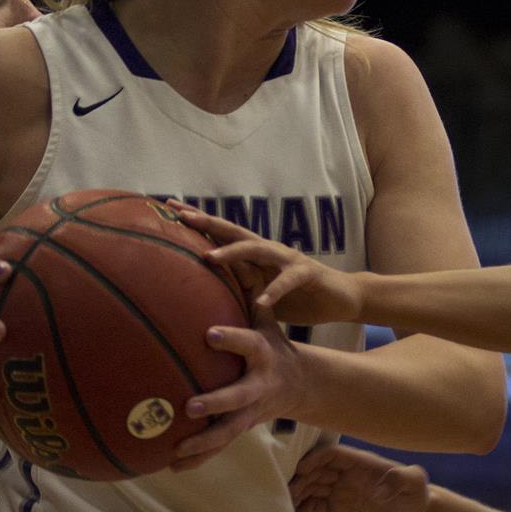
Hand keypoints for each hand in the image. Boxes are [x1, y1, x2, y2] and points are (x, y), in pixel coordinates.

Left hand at [170, 306, 304, 471]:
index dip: (231, 340)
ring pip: (227, 431)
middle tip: (191, 406)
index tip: (210, 335)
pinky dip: (198, 457)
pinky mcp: (243, 428)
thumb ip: (248, 294)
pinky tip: (172, 466)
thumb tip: (227, 258)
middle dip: (216, 403)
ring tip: (175, 449)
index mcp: (261, 354)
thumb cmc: (274, 344)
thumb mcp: (267, 322)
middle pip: (238, 397)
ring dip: (202, 443)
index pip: (246, 344)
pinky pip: (219, 445)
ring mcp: (251, 412)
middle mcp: (258, 386)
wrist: (302, 385)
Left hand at [173, 204, 363, 325]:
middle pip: (233, 231)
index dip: (197, 220)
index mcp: (255, 255)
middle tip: (181, 216)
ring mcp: (288, 259)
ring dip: (233, 252)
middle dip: (207, 222)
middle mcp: (268, 250)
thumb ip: (237, 293)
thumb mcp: (260, 296)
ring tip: (210, 258)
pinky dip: (274, 290)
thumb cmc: (298, 297)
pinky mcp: (307, 273)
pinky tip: (261, 300)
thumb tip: (202, 304)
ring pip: (256, 250)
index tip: (168, 208)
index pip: (221, 233)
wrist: (342, 298)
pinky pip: (287, 280)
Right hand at [287, 443, 430, 511]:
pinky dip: (304, 509)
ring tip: (287, 506)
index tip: (302, 469)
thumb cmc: (415, 493)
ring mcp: (339, 490)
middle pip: (317, 471)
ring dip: (298, 494)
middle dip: (301, 479)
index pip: (332, 455)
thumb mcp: (416, 482)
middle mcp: (345, 474)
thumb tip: (382, 488)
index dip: (316, 459)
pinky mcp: (337, 507)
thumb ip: (404, 478)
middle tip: (288, 492)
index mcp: (360, 463)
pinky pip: (315, 505)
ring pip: (312, 487)